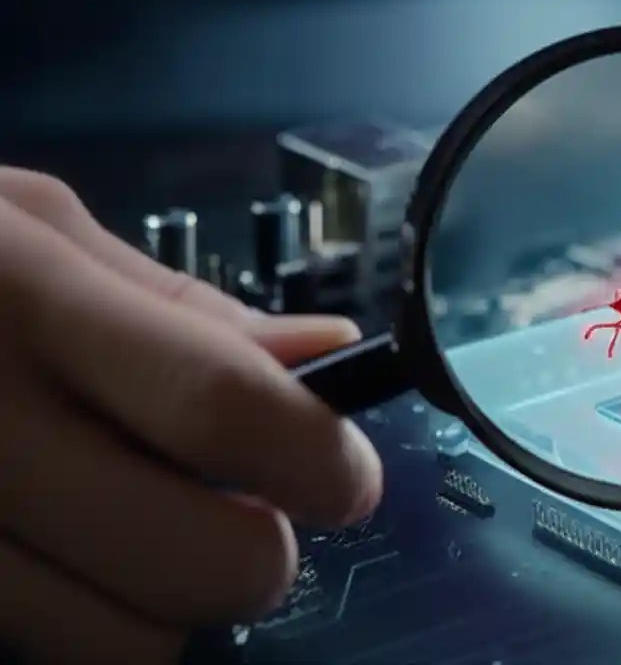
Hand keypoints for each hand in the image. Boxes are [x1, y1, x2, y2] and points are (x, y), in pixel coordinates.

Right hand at [0, 167, 382, 662]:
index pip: (220, 407)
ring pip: (123, 645)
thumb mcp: (27, 236)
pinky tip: (48, 552)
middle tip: (241, 512)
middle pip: (199, 563)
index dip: (319, 459)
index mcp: (15, 301)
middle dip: (258, 553)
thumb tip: (331, 356)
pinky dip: (71, 619)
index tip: (348, 478)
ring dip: (158, 601)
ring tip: (123, 530)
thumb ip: (180, 306)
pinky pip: (37, 651)